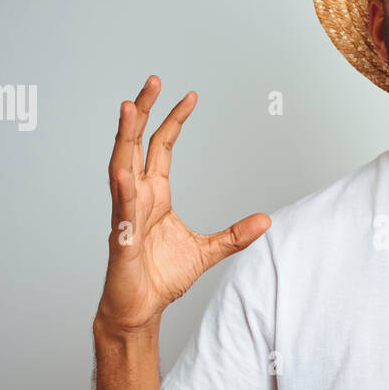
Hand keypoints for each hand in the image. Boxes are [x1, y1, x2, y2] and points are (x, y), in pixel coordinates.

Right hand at [97, 75, 270, 332]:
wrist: (140, 309)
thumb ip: (236, 235)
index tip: (190, 95)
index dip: (173, 120)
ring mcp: (126, 215)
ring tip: (127, 107)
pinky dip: (122, 189)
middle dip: (143, 111)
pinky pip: (121, 210)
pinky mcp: (121, 239)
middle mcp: (136, 197)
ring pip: (121, 166)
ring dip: (124, 137)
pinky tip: (122, 170)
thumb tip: (267, 220)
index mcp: (154, 195)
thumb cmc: (160, 277)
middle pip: (136, 144)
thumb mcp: (208, 251)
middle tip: (153, 80)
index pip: (161, 147)